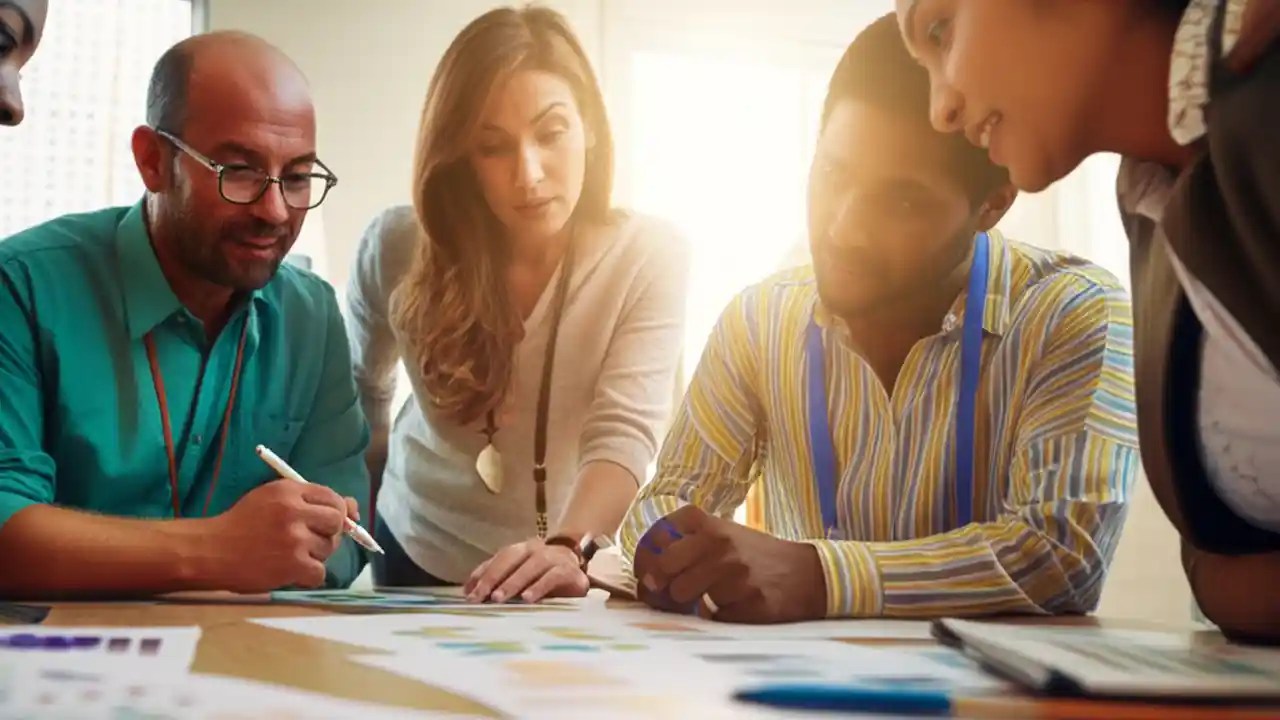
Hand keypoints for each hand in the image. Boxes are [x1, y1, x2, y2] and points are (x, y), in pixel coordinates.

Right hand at [205, 479, 353, 592]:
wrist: (210, 551)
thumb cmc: (241, 524)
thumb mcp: (272, 499)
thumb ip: (310, 500)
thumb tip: (353, 509)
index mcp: (289, 491)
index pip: (332, 498)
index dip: (338, 511)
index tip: (337, 521)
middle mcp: (294, 511)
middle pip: (336, 522)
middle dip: (328, 533)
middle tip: (309, 540)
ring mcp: (295, 539)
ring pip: (328, 549)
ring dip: (314, 555)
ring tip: (289, 555)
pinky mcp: (293, 564)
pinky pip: (320, 573)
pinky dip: (308, 575)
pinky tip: (290, 571)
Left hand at [464, 538, 588, 603]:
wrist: (578, 572)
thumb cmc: (543, 577)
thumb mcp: (518, 575)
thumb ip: (495, 578)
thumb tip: (467, 590)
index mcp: (521, 549)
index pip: (500, 558)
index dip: (484, 574)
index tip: (470, 595)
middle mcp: (537, 549)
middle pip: (512, 558)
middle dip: (494, 577)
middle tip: (481, 597)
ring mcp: (555, 558)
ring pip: (532, 565)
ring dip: (514, 581)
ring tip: (499, 598)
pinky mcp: (571, 572)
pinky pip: (553, 576)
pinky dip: (539, 586)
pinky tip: (528, 599)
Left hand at [632, 505, 826, 623]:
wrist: (805, 574)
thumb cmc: (754, 556)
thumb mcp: (722, 535)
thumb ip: (686, 544)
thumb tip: (645, 573)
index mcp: (709, 522)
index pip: (656, 535)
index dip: (643, 557)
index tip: (644, 572)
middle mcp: (719, 542)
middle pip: (664, 568)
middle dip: (662, 585)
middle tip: (668, 593)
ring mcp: (734, 572)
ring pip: (683, 595)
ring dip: (687, 603)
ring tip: (706, 599)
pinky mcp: (747, 600)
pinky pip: (710, 616)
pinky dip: (714, 616)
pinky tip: (731, 607)